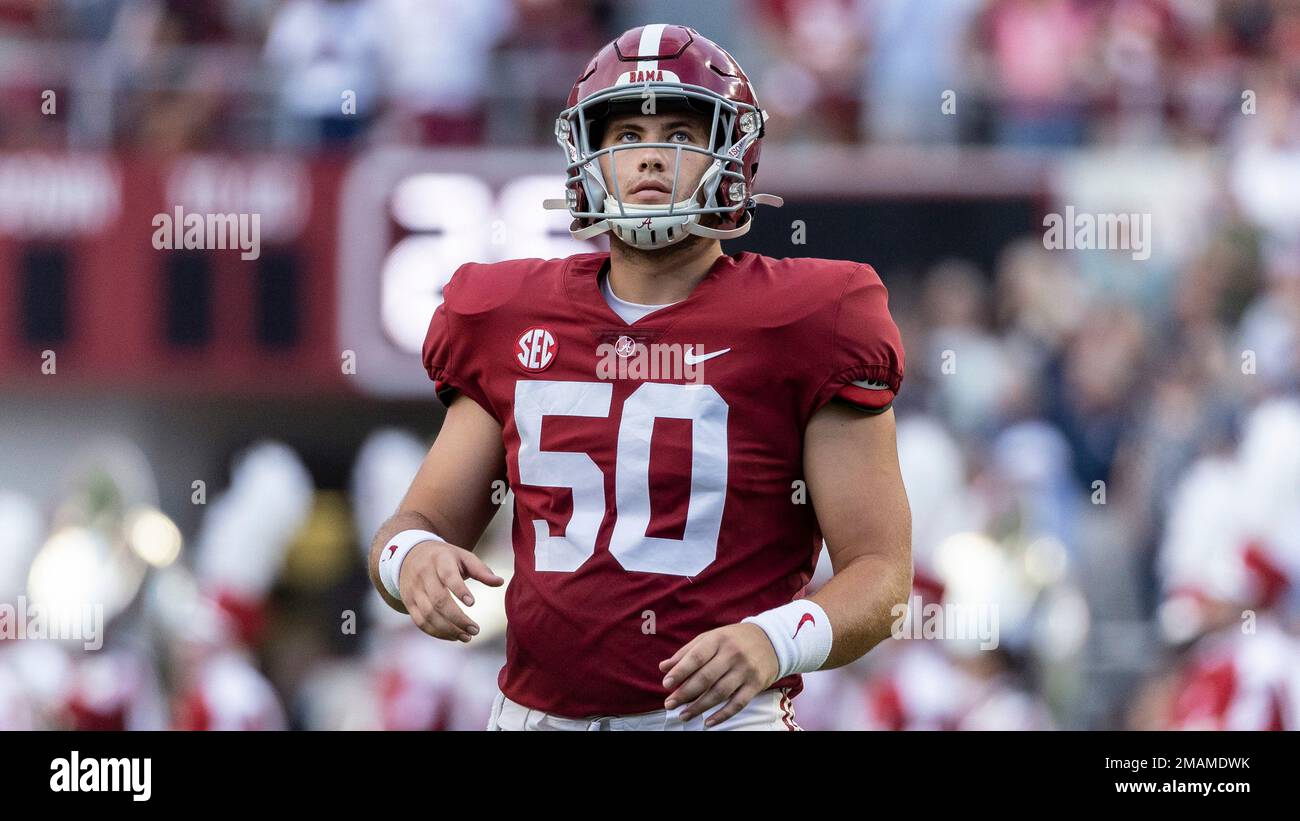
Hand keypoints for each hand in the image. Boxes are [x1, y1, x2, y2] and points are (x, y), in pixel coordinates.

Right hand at [399, 541, 503, 641]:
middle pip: (438, 600)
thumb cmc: (444, 558)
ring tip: (467, 637)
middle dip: (457, 618)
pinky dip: (436, 632)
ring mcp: (414, 590)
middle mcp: (424, 575)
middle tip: (475, 630)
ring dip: (448, 629)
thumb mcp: (463, 556)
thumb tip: (500, 582)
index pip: (448, 576)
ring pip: (428, 614)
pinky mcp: (408, 602)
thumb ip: (481, 570)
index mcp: (440, 560)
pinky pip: (420, 621)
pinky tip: (452, 636)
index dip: (460, 590)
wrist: (410, 555)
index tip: (472, 603)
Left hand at [658, 623, 779, 726]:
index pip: (696, 657)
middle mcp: (733, 654)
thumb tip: (664, 668)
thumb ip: (687, 652)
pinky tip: (708, 722)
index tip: (666, 685)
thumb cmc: (734, 640)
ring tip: (683, 715)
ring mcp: (746, 670)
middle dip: (685, 693)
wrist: (772, 640)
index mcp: (719, 639)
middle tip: (669, 704)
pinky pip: (738, 703)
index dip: (680, 672)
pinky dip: (722, 715)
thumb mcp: (711, 638)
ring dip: (699, 707)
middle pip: (706, 677)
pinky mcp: (756, 685)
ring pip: (720, 693)